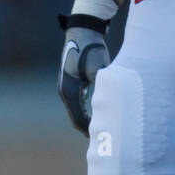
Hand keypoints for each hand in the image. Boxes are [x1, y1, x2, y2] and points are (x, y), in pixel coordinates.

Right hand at [57, 13, 111, 135]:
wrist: (84, 31)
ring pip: (76, 111)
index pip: (78, 118)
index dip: (90, 131)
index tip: (102, 141)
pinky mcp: (73, 82)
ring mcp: (67, 87)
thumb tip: (109, 104)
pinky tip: (98, 118)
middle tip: (103, 142)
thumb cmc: (92, 49)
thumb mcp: (99, 69)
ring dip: (87, 122)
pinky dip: (86, 112)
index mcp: (69, 90)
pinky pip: (78, 103)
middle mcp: (65, 91)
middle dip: (88, 131)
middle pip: (76, 118)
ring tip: (101, 134)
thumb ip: (103, 86)